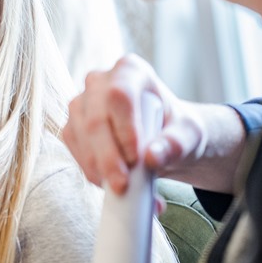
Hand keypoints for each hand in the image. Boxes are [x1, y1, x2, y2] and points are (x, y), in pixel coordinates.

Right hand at [63, 54, 243, 194]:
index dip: (124, 129)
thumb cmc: (176, 131)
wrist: (162, 141)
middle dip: (107, 157)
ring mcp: (81, 104)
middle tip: (123, 186)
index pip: (119, 95)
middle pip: (94, 118)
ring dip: (97, 168)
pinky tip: (109, 184)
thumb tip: (152, 157)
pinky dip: (91, 172)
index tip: (136, 159)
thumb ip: (176, 145)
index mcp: (130, 71)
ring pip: (78, 135)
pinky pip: (74, 150)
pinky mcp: (73, 127)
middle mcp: (99, 82)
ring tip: (124, 191)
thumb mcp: (189, 136)